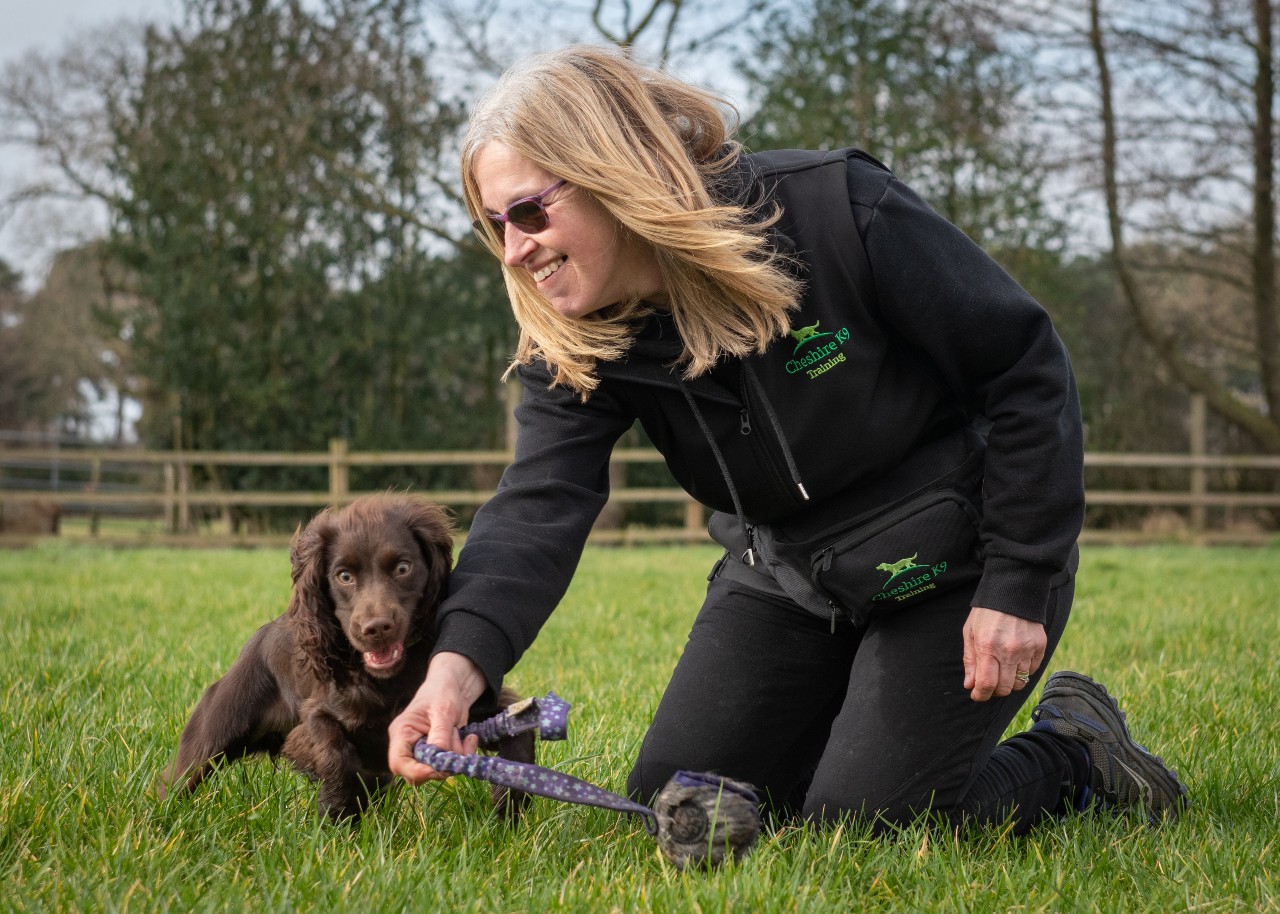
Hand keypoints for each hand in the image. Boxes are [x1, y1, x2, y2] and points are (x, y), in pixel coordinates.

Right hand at [387, 651, 486, 784]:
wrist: (454, 686)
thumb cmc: (443, 692)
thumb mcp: (443, 710)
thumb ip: (440, 734)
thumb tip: (438, 760)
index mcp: (401, 732)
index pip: (398, 763)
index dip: (417, 772)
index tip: (440, 768)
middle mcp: (408, 745)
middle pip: (416, 773)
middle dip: (441, 763)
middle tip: (456, 741)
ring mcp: (422, 751)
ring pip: (435, 770)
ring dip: (454, 756)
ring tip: (459, 732)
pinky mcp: (436, 753)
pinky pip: (448, 765)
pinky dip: (462, 755)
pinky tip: (468, 738)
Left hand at [962, 607, 1045, 701]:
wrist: (1013, 591)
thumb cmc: (987, 612)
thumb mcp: (970, 633)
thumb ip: (970, 660)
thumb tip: (970, 685)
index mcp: (987, 647)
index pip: (986, 684)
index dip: (980, 695)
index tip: (977, 695)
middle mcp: (1009, 651)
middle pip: (1005, 688)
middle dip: (994, 691)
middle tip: (989, 683)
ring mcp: (1027, 649)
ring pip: (1020, 682)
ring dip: (1010, 682)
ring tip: (1002, 670)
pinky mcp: (1040, 646)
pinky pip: (1033, 671)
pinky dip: (1023, 672)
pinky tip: (1015, 661)